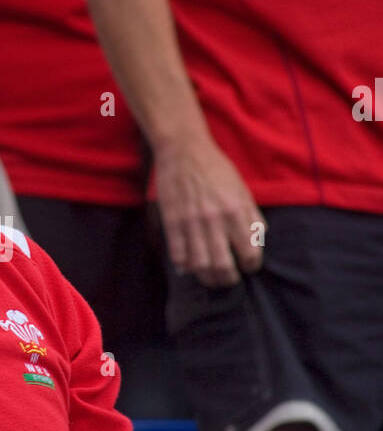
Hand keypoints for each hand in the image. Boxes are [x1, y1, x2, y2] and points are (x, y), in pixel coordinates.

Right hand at [154, 134, 265, 286]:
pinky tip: (190, 265)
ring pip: (200, 266)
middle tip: (230, 278)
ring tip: (211, 276)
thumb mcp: (242, 189)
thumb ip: (253, 216)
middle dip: (229, 279)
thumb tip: (259, 239)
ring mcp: (191, 223)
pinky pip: (178, 255)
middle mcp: (214, 220)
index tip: (248, 266)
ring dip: (207, 278)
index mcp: (236, 212)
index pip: (250, 253)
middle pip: (223, 267)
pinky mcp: (172, 222)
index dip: (252, 266)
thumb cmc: (216, 169)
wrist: (184, 151)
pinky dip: (185, 266)